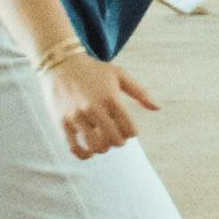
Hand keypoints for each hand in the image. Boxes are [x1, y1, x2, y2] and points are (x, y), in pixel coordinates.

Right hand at [42, 46, 156, 156]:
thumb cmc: (94, 71)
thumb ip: (140, 92)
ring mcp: (77, 116)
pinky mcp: (62, 122)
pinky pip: (75, 148)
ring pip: (96, 147)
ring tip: (101, 140)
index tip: (126, 126)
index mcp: (111, 98)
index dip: (131, 132)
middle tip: (114, 134)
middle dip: (118, 141)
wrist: (61, 64)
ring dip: (102, 148)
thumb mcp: (120, 75)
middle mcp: (94, 108)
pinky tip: (88, 150)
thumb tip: (158, 108)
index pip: (130, 129)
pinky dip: (84, 155)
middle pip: (115, 140)